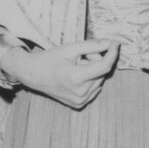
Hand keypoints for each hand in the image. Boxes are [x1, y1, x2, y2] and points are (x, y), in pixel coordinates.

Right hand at [4, 39, 118, 108]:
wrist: (33, 74)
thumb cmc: (50, 59)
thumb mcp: (70, 48)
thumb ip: (92, 46)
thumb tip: (110, 43)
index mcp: (76, 78)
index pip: (104, 66)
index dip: (112, 54)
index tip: (115, 44)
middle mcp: (80, 92)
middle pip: (101, 72)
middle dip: (95, 61)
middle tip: (80, 56)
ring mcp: (80, 101)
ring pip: (99, 80)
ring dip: (92, 71)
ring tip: (75, 67)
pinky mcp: (79, 104)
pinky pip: (94, 89)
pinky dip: (89, 81)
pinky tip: (75, 77)